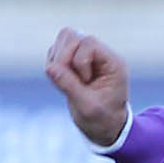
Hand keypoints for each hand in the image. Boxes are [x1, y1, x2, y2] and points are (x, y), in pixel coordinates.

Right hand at [44, 28, 130, 147]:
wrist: (104, 127)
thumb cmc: (102, 119)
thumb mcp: (87, 106)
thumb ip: (69, 86)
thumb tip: (50, 68)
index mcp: (113, 63)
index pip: (89, 43)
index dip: (79, 60)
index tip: (84, 82)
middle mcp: (101, 55)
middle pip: (73, 35)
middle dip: (64, 57)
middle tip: (70, 80)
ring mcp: (87, 55)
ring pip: (64, 38)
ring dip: (57, 58)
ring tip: (66, 80)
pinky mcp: (74, 59)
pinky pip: (56, 50)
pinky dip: (53, 63)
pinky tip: (62, 80)